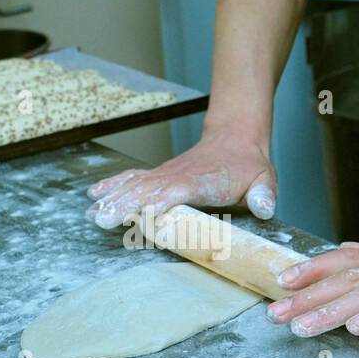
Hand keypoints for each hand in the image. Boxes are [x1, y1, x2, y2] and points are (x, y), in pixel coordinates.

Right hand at [86, 130, 276, 228]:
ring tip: (93, 214)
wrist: (235, 138)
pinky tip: (94, 195)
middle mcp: (178, 176)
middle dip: (124, 204)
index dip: (160, 203)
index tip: (142, 217)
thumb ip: (264, 194)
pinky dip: (112, 186)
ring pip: (134, 184)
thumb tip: (265, 208)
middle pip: (147, 189)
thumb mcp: (264, 179)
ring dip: (112, 198)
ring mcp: (165, 174)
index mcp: (203, 181)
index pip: (178, 191)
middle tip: (102, 219)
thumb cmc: (248, 165)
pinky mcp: (158, 175)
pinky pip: (131, 179)